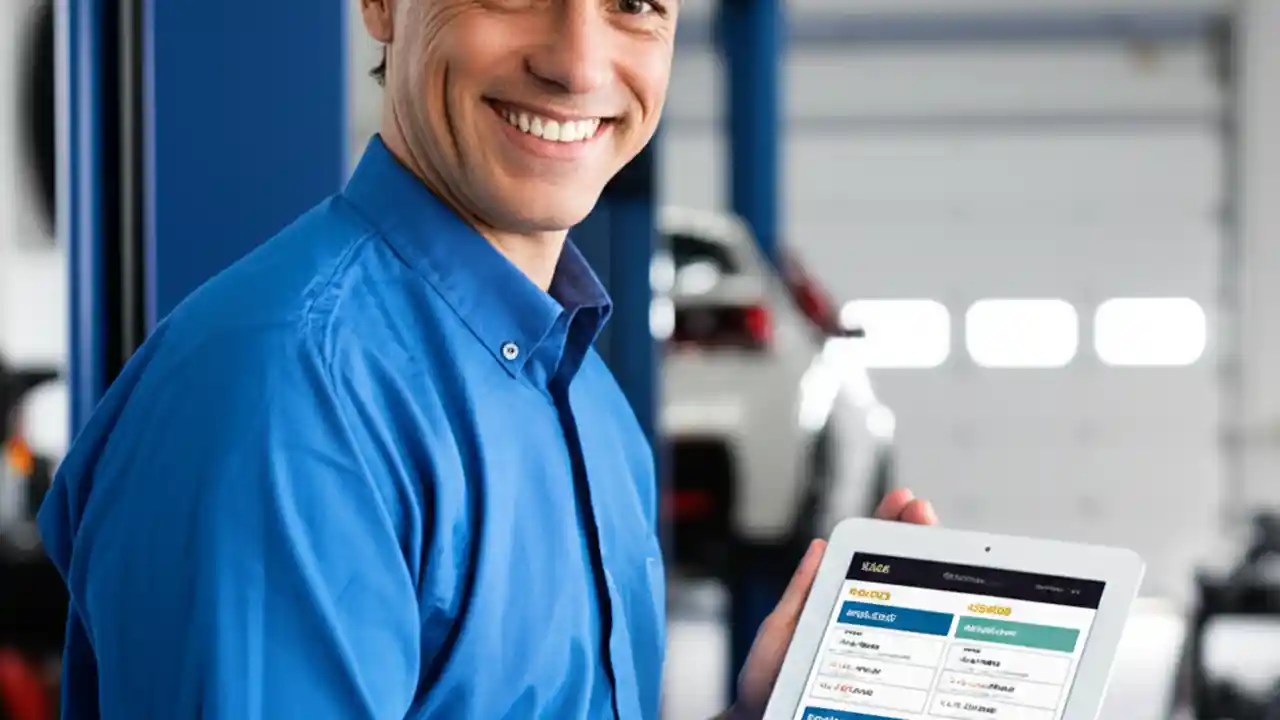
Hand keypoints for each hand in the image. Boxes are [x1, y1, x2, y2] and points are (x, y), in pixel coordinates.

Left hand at [726, 488, 937, 719]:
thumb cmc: (770, 680)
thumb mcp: (782, 628)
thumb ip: (801, 590)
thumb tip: (820, 547)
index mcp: (837, 602)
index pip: (868, 556)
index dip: (887, 525)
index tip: (904, 501)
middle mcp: (865, 619)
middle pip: (900, 571)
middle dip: (914, 536)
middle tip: (922, 510)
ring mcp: (879, 644)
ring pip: (915, 602)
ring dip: (927, 566)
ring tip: (932, 534)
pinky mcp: (889, 672)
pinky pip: (917, 649)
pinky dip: (937, 621)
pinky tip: (948, 596)